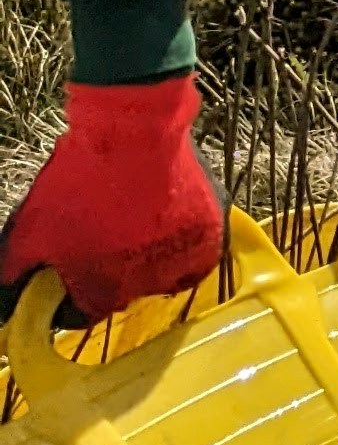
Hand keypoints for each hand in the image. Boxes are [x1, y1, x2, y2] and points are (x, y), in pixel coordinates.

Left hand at [1, 75, 225, 325]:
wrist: (134, 129)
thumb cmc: (80, 177)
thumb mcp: (32, 227)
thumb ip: (17, 269)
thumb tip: (5, 300)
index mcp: (100, 290)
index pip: (81, 315)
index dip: (69, 296)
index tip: (65, 276)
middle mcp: (144, 286)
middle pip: (122, 294)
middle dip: (108, 274)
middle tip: (99, 241)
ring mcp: (182, 259)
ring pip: (161, 277)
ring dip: (145, 261)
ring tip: (131, 225)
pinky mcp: (210, 233)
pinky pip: (195, 256)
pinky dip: (179, 248)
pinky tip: (164, 225)